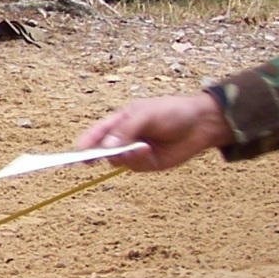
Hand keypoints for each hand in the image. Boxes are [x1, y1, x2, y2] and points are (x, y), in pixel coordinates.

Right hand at [76, 92, 231, 172]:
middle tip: (93, 158)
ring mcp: (134, 151)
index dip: (84, 142)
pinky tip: (148, 150)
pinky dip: (138, 159)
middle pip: (102, 150)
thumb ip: (125, 130)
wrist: (202, 124)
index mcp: (119, 121)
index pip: (96, 133)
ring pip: (117, 160)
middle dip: (98, 154)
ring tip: (139, 146)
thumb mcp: (145, 115)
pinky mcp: (147, 163)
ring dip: (124, 155)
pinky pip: (134, 166)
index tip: (76, 152)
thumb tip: (106, 148)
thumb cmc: (172, 112)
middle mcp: (123, 138)